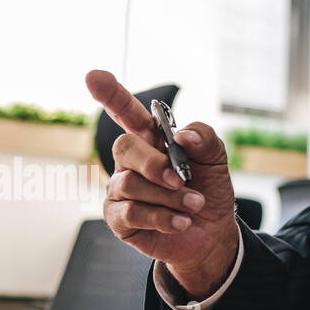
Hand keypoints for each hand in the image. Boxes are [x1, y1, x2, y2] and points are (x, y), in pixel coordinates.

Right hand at [86, 69, 239, 298]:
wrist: (213, 233)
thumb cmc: (208, 190)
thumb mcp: (216, 159)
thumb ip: (204, 138)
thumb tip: (182, 136)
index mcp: (150, 140)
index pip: (125, 112)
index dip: (110, 94)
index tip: (93, 76)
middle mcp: (130, 162)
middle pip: (124, 147)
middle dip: (154, 164)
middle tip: (182, 179)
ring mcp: (120, 190)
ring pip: (130, 183)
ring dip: (168, 196)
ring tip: (193, 205)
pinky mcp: (119, 219)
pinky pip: (130, 213)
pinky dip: (161, 217)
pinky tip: (180, 222)